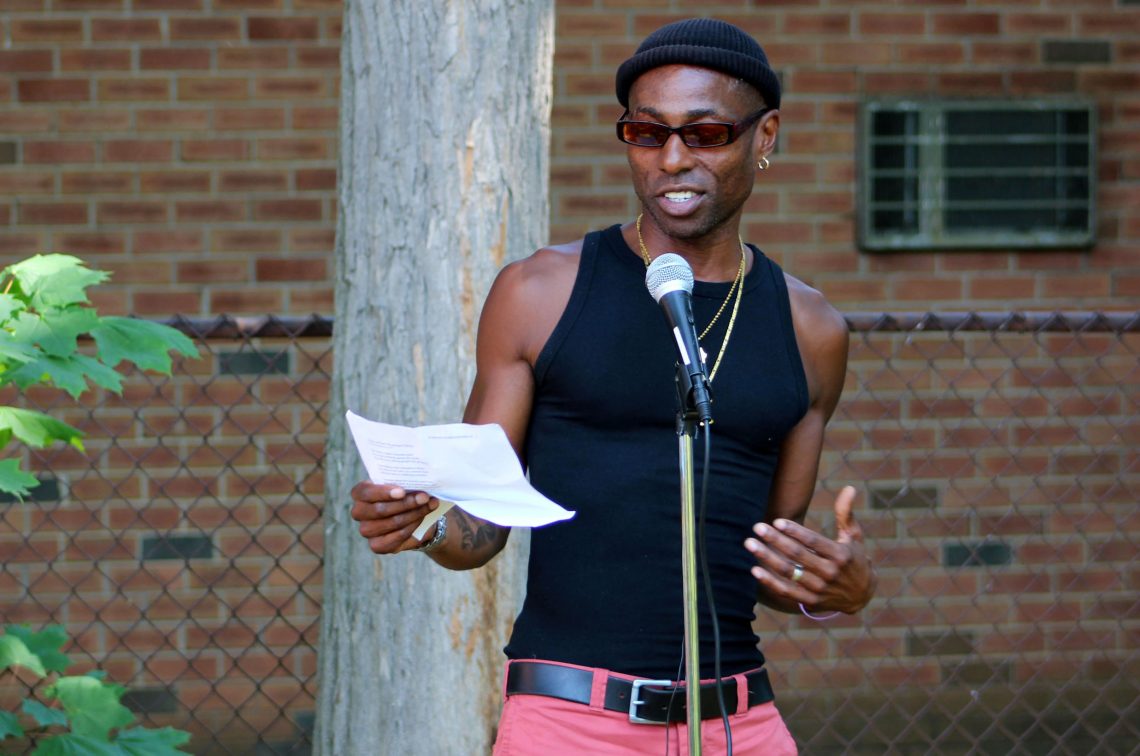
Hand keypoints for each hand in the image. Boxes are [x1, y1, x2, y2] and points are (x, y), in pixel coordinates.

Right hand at [350, 481, 439, 553]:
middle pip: (380, 509)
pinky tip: (422, 518)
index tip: (402, 492)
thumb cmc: (404, 494)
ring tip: (429, 505)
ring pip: (392, 522)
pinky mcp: (376, 545)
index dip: (383, 492)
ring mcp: (366, 530)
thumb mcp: (403, 484)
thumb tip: (420, 484)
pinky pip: (397, 536)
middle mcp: (359, 512)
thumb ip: (405, 482)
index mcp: (360, 493)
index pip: (365, 492)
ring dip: (414, 513)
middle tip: (424, 497)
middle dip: (405, 503)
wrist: (412, 516)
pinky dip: (413, 526)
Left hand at [745, 486, 875, 613]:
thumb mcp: (853, 536)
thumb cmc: (854, 558)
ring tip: (750, 544)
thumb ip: (846, 513)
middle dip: (775, 540)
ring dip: (768, 558)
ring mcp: (819, 589)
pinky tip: (754, 569)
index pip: (814, 541)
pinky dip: (770, 582)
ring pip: (789, 572)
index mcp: (841, 555)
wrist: (861, 595)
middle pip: (798, 555)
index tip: (776, 521)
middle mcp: (830, 573)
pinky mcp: (811, 601)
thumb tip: (849, 488)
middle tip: (757, 527)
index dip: (795, 532)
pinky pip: (786, 592)